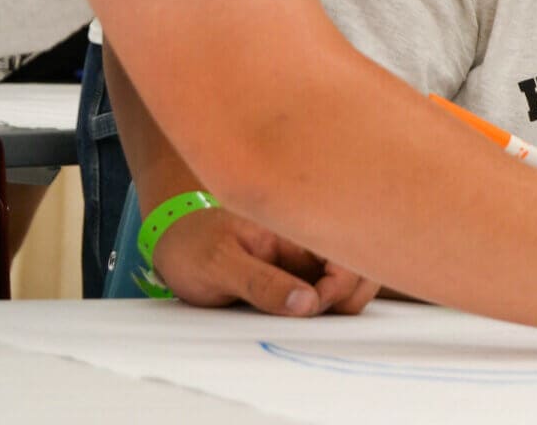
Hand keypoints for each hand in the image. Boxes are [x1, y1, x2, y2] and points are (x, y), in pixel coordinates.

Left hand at [152, 206, 377, 315]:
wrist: (175, 241)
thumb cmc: (192, 246)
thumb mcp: (218, 265)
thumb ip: (261, 283)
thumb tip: (307, 303)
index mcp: (294, 220)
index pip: (347, 252)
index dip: (338, 286)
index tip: (309, 307)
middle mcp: (310, 235)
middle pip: (362, 265)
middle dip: (349, 295)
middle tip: (312, 316)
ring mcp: (310, 253)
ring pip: (353, 278)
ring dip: (341, 301)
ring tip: (306, 315)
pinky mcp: (304, 270)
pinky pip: (333, 287)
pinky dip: (329, 305)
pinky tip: (303, 312)